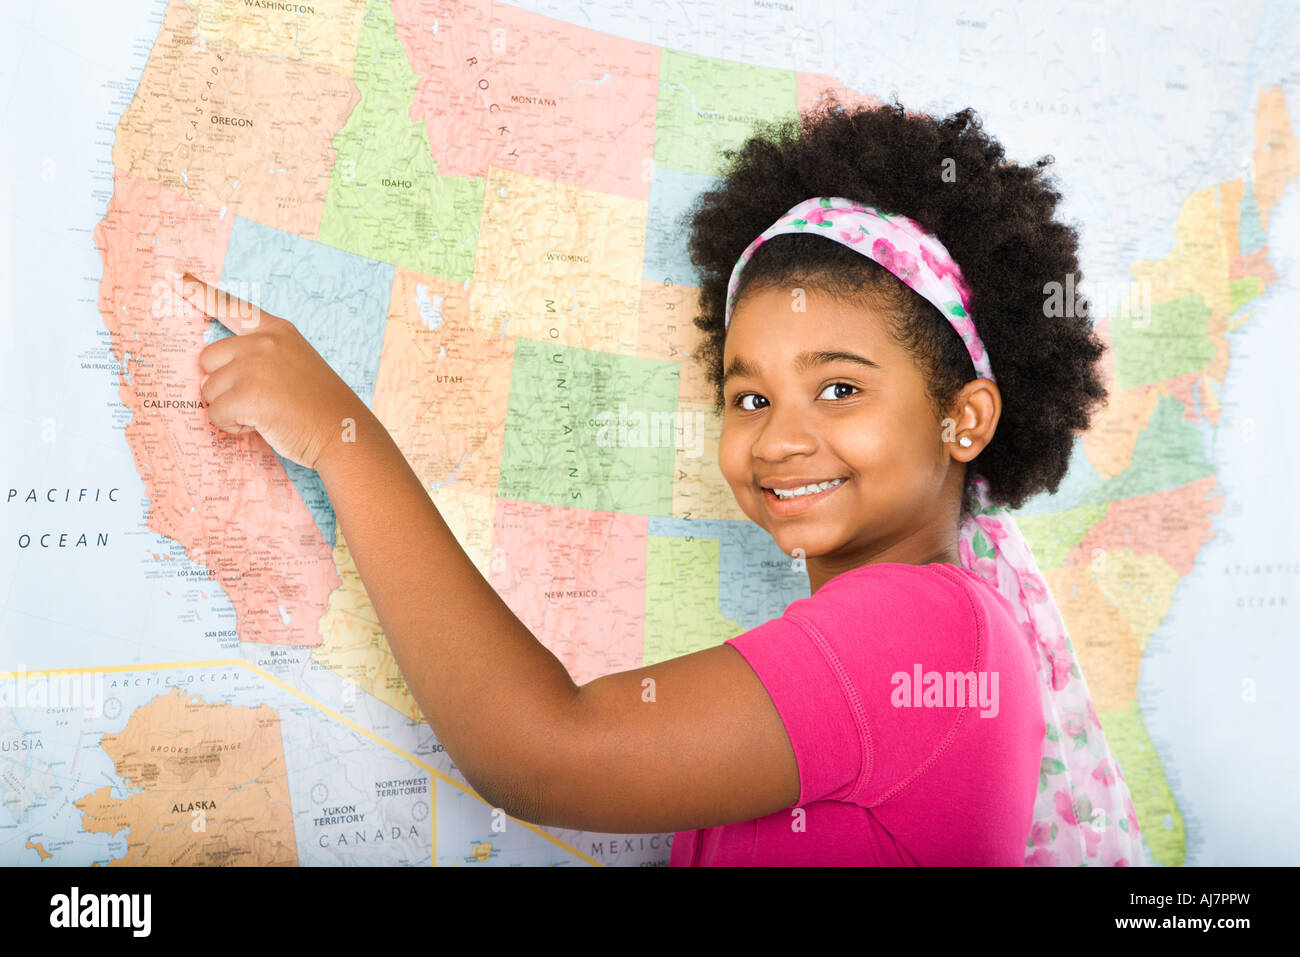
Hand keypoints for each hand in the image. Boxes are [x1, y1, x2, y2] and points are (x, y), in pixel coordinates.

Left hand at [174, 271, 363, 470]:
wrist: (344, 432)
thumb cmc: (322, 407)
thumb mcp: (297, 365)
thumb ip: (262, 357)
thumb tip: (218, 372)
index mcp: (277, 331)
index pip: (232, 306)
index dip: (199, 292)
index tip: (174, 276)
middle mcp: (263, 342)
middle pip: (208, 359)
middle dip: (222, 385)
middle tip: (256, 400)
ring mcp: (254, 366)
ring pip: (209, 390)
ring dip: (229, 409)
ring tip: (265, 414)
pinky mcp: (247, 394)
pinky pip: (216, 413)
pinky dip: (232, 426)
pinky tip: (260, 425)